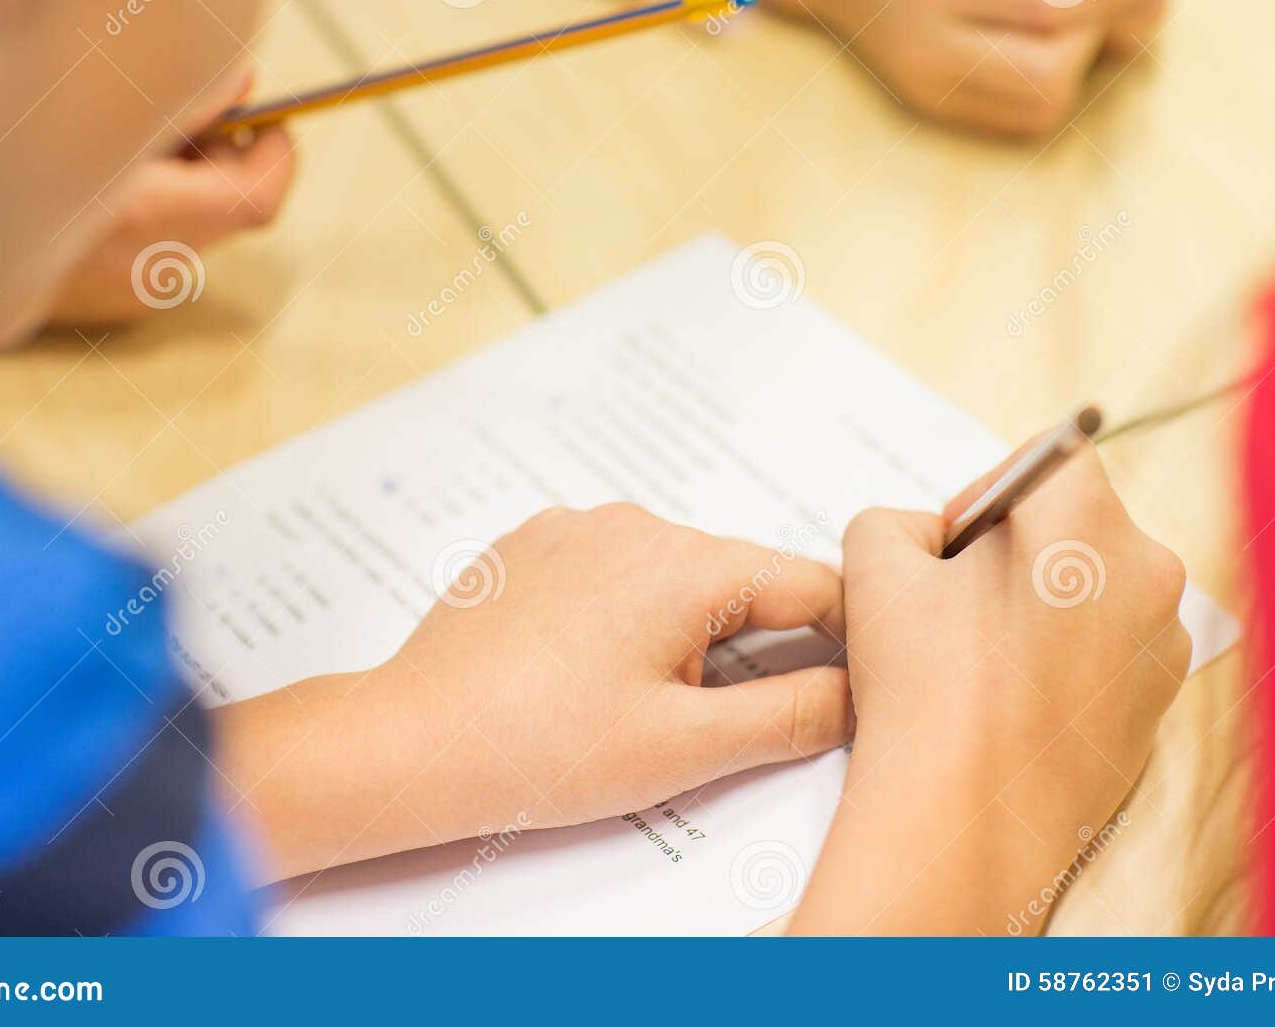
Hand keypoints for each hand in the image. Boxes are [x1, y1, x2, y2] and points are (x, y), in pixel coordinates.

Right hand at [44, 70, 295, 327]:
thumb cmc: (3, 175)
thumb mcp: (99, 115)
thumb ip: (181, 97)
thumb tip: (241, 83)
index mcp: (147, 214)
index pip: (259, 197)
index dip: (278, 153)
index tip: (270, 121)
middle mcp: (154, 265)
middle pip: (232, 205)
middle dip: (222, 154)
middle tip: (187, 115)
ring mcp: (138, 293)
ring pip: (197, 224)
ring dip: (184, 181)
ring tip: (129, 150)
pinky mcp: (121, 307)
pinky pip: (162, 246)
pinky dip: (153, 211)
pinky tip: (104, 191)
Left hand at [214, 504, 852, 881]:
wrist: (412, 742)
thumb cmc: (540, 749)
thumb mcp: (685, 747)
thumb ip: (793, 714)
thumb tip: (861, 689)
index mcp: (686, 564)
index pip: (811, 586)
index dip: (846, 639)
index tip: (852, 686)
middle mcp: (633, 524)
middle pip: (740, 580)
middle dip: (751, 645)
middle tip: (717, 724)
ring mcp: (574, 527)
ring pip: (674, 576)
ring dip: (685, 631)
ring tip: (636, 706)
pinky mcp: (531, 544)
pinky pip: (611, 570)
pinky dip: (624, 614)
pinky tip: (587, 674)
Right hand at [737, 0, 1174, 134]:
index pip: (1056, 1)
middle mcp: (925, 48)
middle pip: (1052, 69)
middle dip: (1105, 22)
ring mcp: (927, 88)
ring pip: (1043, 102)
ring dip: (1083, 53)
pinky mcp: (936, 107)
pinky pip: (1023, 114)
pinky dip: (1054, 73)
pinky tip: (1043, 26)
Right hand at [791, 444, 1189, 933]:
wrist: (967, 819)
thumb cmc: (925, 686)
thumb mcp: (874, 563)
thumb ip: (898, 521)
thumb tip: (930, 539)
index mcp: (1088, 518)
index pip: (1045, 460)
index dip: (986, 495)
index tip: (952, 549)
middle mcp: (1149, 571)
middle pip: (1076, 526)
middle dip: (1018, 553)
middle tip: (956, 608)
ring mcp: (1164, 643)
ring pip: (1095, 591)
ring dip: (1045, 606)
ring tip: (983, 663)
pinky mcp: (1161, 704)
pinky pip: (1112, 652)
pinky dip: (1067, 661)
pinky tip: (1014, 701)